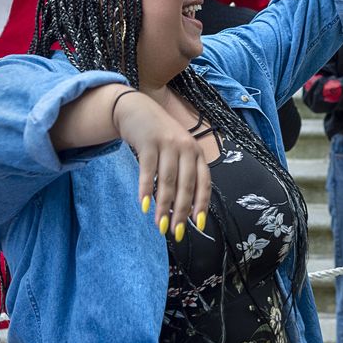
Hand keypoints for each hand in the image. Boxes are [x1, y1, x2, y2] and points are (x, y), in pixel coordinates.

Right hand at [114, 92, 211, 238]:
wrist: (138, 110)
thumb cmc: (160, 138)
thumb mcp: (178, 152)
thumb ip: (183, 175)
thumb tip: (183, 211)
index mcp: (197, 153)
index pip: (204, 182)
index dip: (201, 204)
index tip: (197, 224)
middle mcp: (186, 147)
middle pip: (186, 185)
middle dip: (181, 211)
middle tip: (176, 232)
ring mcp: (167, 144)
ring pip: (168, 181)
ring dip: (163, 206)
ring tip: (159, 225)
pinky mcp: (149, 142)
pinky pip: (148, 171)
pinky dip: (146, 189)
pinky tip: (144, 205)